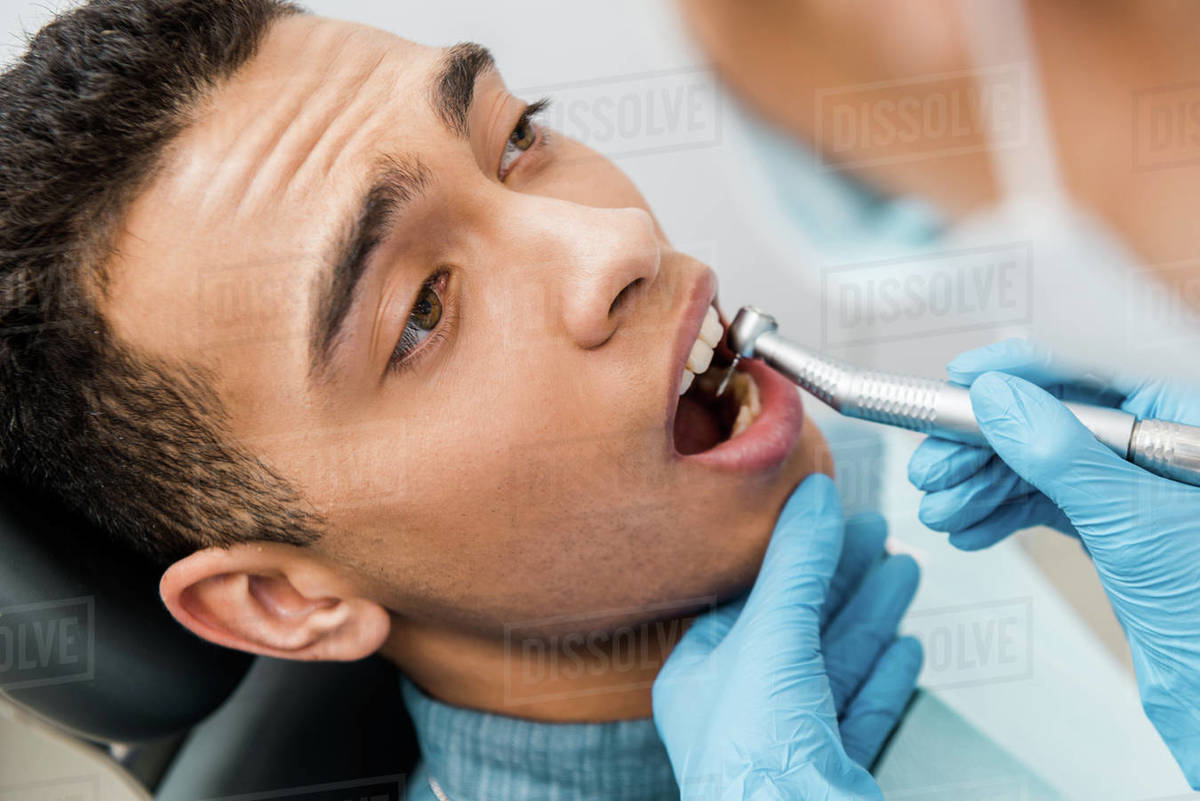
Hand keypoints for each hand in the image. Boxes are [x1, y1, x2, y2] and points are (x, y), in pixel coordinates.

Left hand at [653, 474, 921, 799]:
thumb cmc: (755, 754)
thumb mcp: (771, 634)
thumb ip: (795, 563)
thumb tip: (812, 495)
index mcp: (701, 676)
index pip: (750, 599)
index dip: (792, 555)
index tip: (826, 518)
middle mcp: (739, 709)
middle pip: (801, 626)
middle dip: (843, 577)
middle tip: (877, 532)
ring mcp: (787, 742)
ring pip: (836, 665)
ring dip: (873, 616)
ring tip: (905, 570)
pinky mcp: (830, 770)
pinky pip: (860, 711)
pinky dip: (884, 676)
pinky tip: (907, 647)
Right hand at [907, 338, 1199, 786]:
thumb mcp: (1129, 521)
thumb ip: (1059, 453)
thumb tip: (996, 397)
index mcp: (1184, 420)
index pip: (1096, 369)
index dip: (1022, 369)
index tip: (963, 378)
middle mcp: (1160, 446)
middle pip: (1053, 416)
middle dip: (983, 443)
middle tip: (933, 467)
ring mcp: (1135, 486)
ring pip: (1040, 463)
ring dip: (981, 485)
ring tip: (941, 509)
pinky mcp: (1115, 526)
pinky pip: (1047, 502)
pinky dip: (1002, 514)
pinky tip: (969, 530)